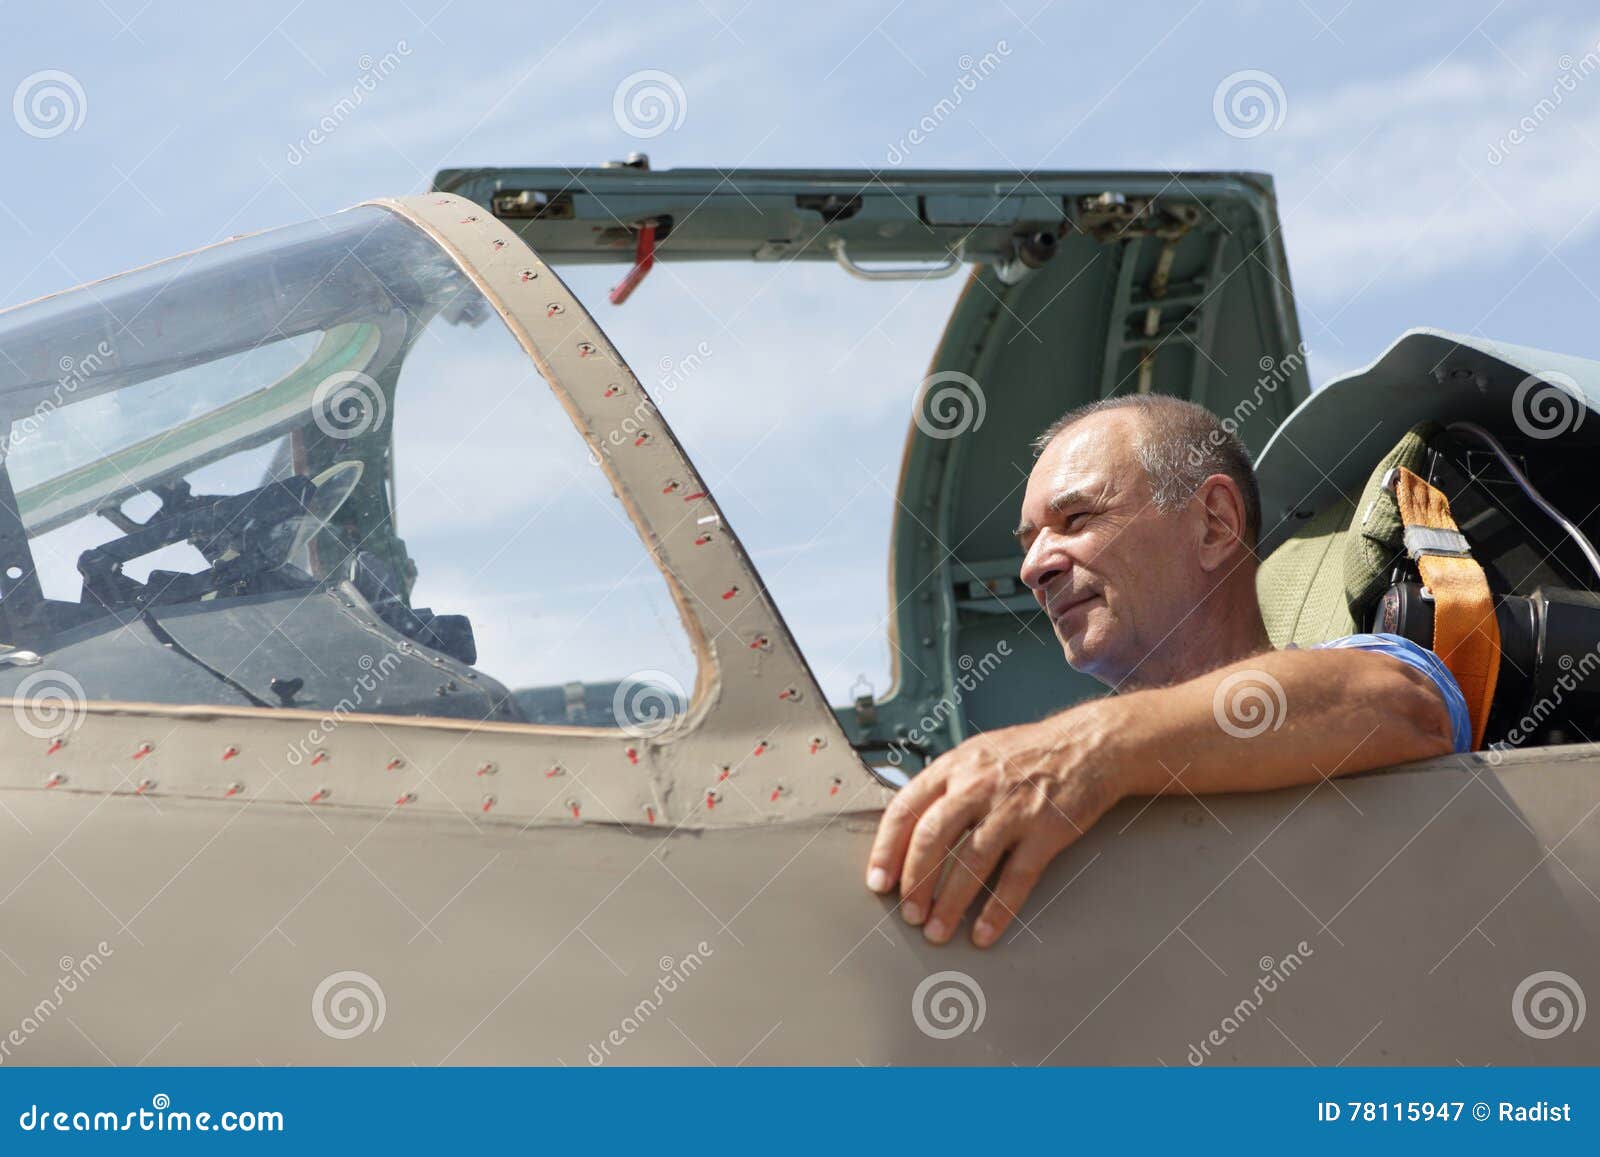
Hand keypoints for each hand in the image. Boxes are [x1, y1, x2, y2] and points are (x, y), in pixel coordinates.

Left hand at [864, 718, 1121, 947]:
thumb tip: (908, 828)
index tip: (878, 883)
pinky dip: (997, 909)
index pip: (906, 809)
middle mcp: (978, 784)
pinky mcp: (1047, 830)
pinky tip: (984, 932)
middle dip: (915, 882)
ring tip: (937, 931)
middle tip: (909, 914)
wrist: (1089, 745)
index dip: (886, 850)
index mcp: (954, 766)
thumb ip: (944, 786)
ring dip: (950, 903)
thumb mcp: (976, 754)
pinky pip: (1016, 877)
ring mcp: (1013, 807)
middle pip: (932, 838)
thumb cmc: (1028, 754)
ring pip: (971, 862)